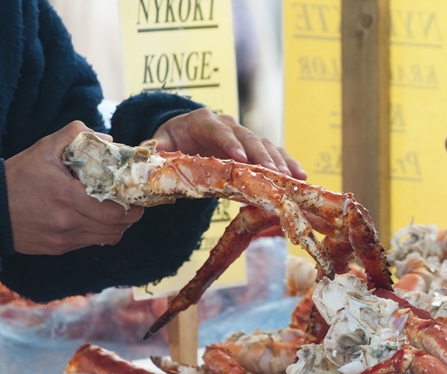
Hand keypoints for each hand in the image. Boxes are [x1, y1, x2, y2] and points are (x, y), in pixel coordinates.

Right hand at [4, 121, 143, 254]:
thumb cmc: (17, 176)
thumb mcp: (44, 148)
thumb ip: (75, 135)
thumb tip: (107, 140)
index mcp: (67, 196)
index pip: (116, 210)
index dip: (132, 206)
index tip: (136, 196)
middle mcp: (67, 221)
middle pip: (116, 227)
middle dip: (130, 217)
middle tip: (132, 205)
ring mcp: (62, 238)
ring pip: (106, 238)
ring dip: (117, 227)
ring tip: (117, 212)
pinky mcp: (57, 248)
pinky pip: (89, 243)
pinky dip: (99, 233)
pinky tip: (96, 220)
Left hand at [153, 108, 305, 178]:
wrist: (181, 133)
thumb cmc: (169, 140)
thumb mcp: (158, 143)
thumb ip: (153, 151)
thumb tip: (144, 158)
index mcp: (201, 121)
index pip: (217, 130)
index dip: (230, 144)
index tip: (240, 160)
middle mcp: (227, 123)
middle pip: (248, 138)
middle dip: (262, 157)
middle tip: (274, 175)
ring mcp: (243, 134)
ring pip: (265, 145)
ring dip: (279, 162)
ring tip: (293, 178)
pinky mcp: (254, 147)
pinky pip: (273, 154)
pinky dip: (287, 164)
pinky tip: (301, 177)